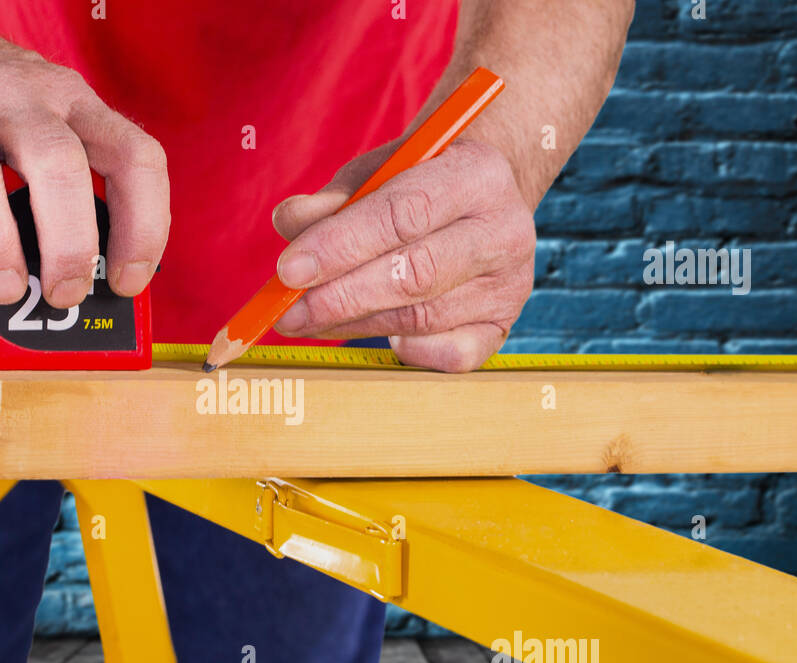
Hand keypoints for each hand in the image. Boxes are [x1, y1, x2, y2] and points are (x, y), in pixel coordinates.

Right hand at [0, 0, 168, 314]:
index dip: (143, 225)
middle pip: (60, 164)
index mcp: (66, 99)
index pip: (132, 156)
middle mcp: (13, 95)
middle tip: (64, 296)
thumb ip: (57, 182)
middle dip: (71, 242)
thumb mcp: (35, 113)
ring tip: (1, 293)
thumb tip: (78, 284)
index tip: (129, 280)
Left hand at [270, 140, 534, 371]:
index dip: (340, 246)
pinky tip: (380, 331)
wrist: (481, 199)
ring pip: (421, 319)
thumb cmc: (417, 185)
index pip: (403, 214)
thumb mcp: (375, 173)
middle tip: (287, 311)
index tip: (289, 271)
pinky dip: (407, 349)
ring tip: (308, 319)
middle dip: (339, 297)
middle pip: (414, 274)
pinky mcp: (502, 325)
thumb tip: (287, 224)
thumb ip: (332, 200)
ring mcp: (510, 284)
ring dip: (354, 324)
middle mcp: (504, 231)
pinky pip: (449, 355)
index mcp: (477, 174)